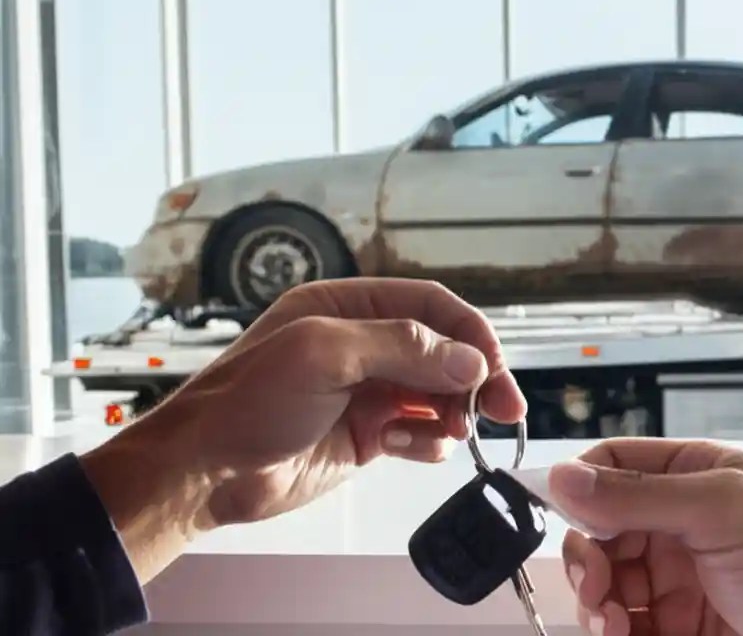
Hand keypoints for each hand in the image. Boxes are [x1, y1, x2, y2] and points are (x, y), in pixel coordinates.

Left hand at [80, 278, 525, 582]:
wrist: (202, 474)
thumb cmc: (245, 403)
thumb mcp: (322, 355)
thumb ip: (401, 347)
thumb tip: (470, 361)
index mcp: (348, 308)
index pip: (431, 305)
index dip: (470, 333)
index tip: (495, 369)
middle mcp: (363, 344)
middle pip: (445, 350)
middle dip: (475, 378)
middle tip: (502, 410)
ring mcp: (368, 391)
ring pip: (440, 394)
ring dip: (453, 413)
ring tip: (445, 432)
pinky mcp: (369, 435)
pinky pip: (423, 432)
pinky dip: (428, 442)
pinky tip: (404, 447)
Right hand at [548, 439, 742, 635]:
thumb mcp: (728, 514)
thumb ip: (643, 494)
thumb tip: (566, 477)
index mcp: (700, 476)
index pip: (617, 462)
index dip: (585, 485)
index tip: (572, 514)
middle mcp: (683, 524)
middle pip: (598, 527)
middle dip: (586, 554)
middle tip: (595, 584)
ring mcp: (677, 579)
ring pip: (602, 580)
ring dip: (594, 599)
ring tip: (611, 620)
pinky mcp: (675, 628)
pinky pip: (619, 623)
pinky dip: (609, 629)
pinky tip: (621, 634)